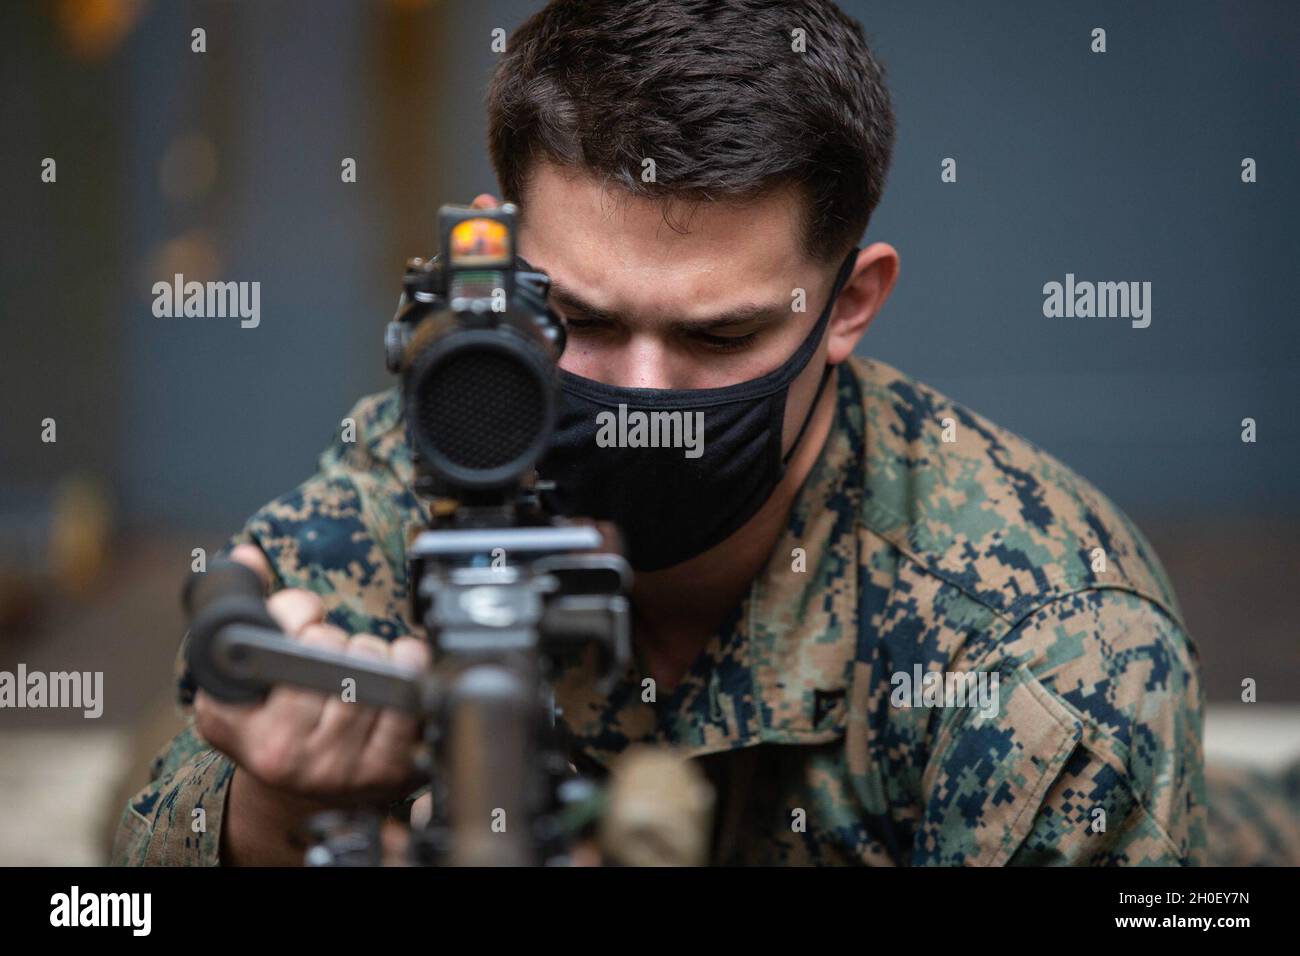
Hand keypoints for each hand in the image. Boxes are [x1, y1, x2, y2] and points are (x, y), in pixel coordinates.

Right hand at [194, 544, 430, 863]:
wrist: (298, 796)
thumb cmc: (272, 721)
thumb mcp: (239, 673)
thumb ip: (244, 609)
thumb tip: (246, 556)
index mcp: (232, 723)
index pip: (281, 642)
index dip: (299, 613)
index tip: (307, 614)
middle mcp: (282, 753)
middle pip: (330, 649)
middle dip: (335, 636)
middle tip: (331, 648)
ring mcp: (336, 768)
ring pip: (371, 669)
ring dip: (372, 653)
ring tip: (358, 665)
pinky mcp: (385, 772)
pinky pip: (409, 697)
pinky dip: (409, 670)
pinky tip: (395, 674)